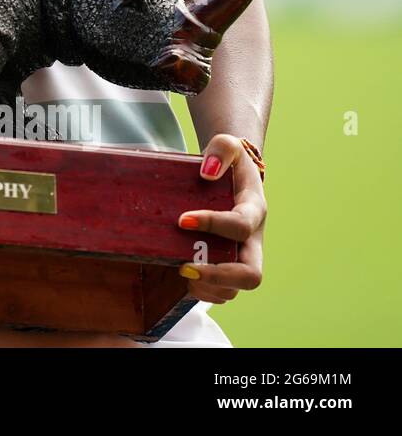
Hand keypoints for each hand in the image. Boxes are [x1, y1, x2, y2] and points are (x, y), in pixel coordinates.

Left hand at [176, 133, 265, 303]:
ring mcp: (241, 255)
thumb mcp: (227, 145)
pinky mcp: (228, 263)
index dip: (213, 225)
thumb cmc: (227, 159)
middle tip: (185, 267)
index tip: (182, 219)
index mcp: (254, 210)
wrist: (229, 173)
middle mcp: (252, 239)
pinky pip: (223, 290)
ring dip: (208, 287)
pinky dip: (204, 290)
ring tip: (180, 272)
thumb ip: (222, 148)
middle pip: (251, 273)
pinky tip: (180, 276)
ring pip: (236, 288)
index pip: (240, 225)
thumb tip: (207, 172)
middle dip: (219, 276)